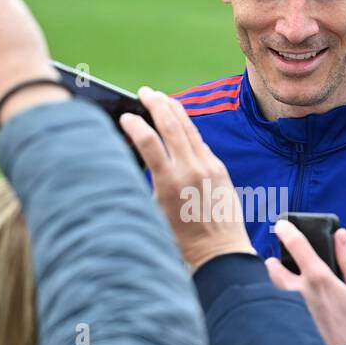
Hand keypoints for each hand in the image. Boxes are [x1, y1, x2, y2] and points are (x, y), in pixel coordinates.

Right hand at [119, 89, 255, 270]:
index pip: (148, 140)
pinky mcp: (219, 169)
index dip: (134, 124)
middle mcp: (190, 169)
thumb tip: (140, 159)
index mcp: (169, 182)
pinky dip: (187, 128)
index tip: (126, 118)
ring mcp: (208, 167)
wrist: (220, 252)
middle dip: (155, 102)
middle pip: (170, 123)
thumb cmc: (182, 240)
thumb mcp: (154, 212)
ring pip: (188, 127)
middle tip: (144, 92)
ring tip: (160, 97)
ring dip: (173, 108)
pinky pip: (200, 141)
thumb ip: (149, 182)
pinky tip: (179, 123)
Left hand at [266, 221, 345, 344]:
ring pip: (270, 288)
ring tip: (289, 292)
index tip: (280, 225)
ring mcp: (287, 310)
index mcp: (319, 278)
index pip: (295, 244)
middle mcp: (297, 292)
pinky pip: (273, 309)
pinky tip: (288, 313)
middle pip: (271, 267)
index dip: (285, 230)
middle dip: (275, 264)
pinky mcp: (282, 326)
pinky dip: (276, 306)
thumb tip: (341, 235)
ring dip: (275, 285)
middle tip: (285, 268)